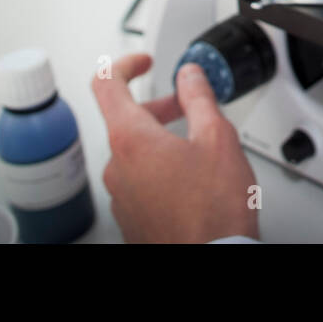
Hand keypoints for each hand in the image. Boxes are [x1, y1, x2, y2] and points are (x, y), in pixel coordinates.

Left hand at [92, 53, 259, 242]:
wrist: (212, 260)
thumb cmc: (213, 210)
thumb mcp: (217, 137)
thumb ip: (199, 97)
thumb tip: (189, 75)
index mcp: (130, 139)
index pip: (105, 84)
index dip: (124, 64)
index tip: (142, 62)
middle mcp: (117, 167)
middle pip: (126, 120)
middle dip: (158, 107)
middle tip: (187, 106)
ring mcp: (121, 196)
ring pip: (134, 153)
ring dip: (161, 140)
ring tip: (197, 148)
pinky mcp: (131, 218)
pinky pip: (139, 181)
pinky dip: (160, 170)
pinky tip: (192, 181)